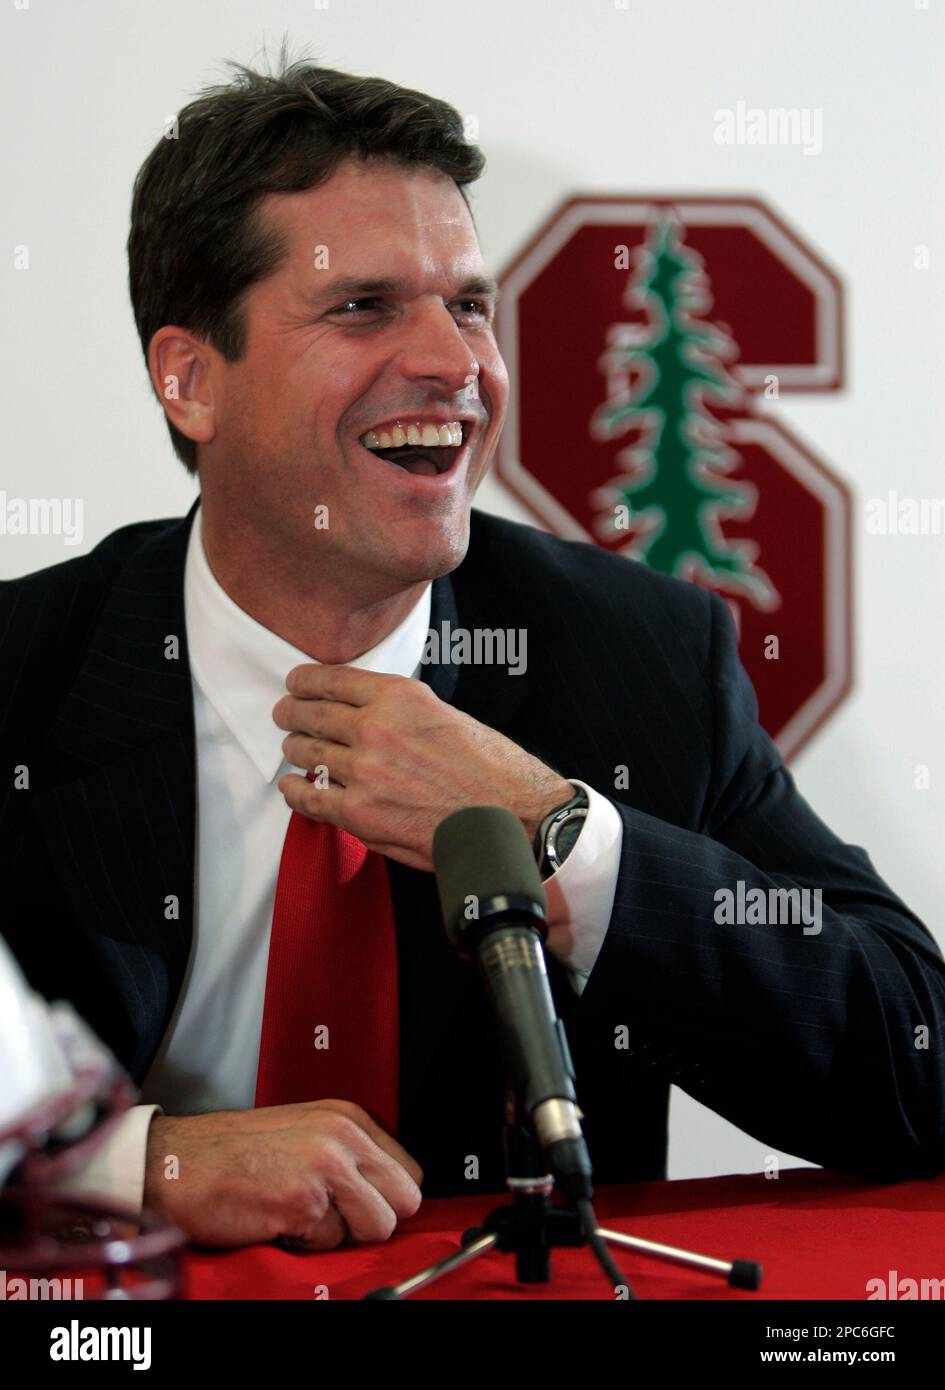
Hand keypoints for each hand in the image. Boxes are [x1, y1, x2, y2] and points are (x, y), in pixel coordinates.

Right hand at [143, 1100, 422, 1249]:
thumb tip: (388, 1195)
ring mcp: (325, 1168)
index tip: (361, 1205)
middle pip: (406, 1201)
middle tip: (334, 1217)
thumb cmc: (233, 1152)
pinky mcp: (302, 1202)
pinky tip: (276, 1219)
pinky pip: (330, 1244)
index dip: (387, 1198)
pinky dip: (305, 1243)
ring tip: (300, 1214)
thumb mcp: (304, 1132)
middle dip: (374, 1220)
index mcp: (348, 1117)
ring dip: (340, 1234)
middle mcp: (343, 1137)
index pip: (410, 1171)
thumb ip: (349, 1155)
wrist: (174, 1162)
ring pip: (376, 1227)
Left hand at [273, 665, 572, 870]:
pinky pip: (311, 798)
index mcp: (401, 697)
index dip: (306, 682)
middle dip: (293, 713)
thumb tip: (366, 714)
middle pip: (312, 714)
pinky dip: (296, 790)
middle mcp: (377, 728)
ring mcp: (365, 772)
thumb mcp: (447, 716)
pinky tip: (293, 786)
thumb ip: (402, 713)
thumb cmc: (492, 771)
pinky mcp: (361, 814)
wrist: (511, 819)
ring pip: (308, 753)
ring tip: (293, 749)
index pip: (333, 680)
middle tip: (285, 714)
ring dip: (296, 750)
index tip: (296, 683)